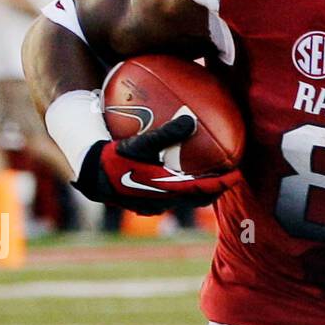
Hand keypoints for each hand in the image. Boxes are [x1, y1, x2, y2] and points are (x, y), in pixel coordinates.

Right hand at [74, 115, 236, 213]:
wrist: (87, 173)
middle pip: (195, 199)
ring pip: (180, 199)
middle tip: (227, 179)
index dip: (222, 185)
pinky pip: (163, 195)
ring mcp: (150, 205)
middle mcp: (162, 202)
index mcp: (166, 191)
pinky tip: (173, 173)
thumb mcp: (140, 144)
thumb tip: (190, 120)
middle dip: (212, 190)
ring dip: (195, 190)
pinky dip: (174, 186)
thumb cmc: (114, 157)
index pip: (203, 190)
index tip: (238, 176)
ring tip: (205, 177)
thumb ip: (166, 134)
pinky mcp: (139, 202)